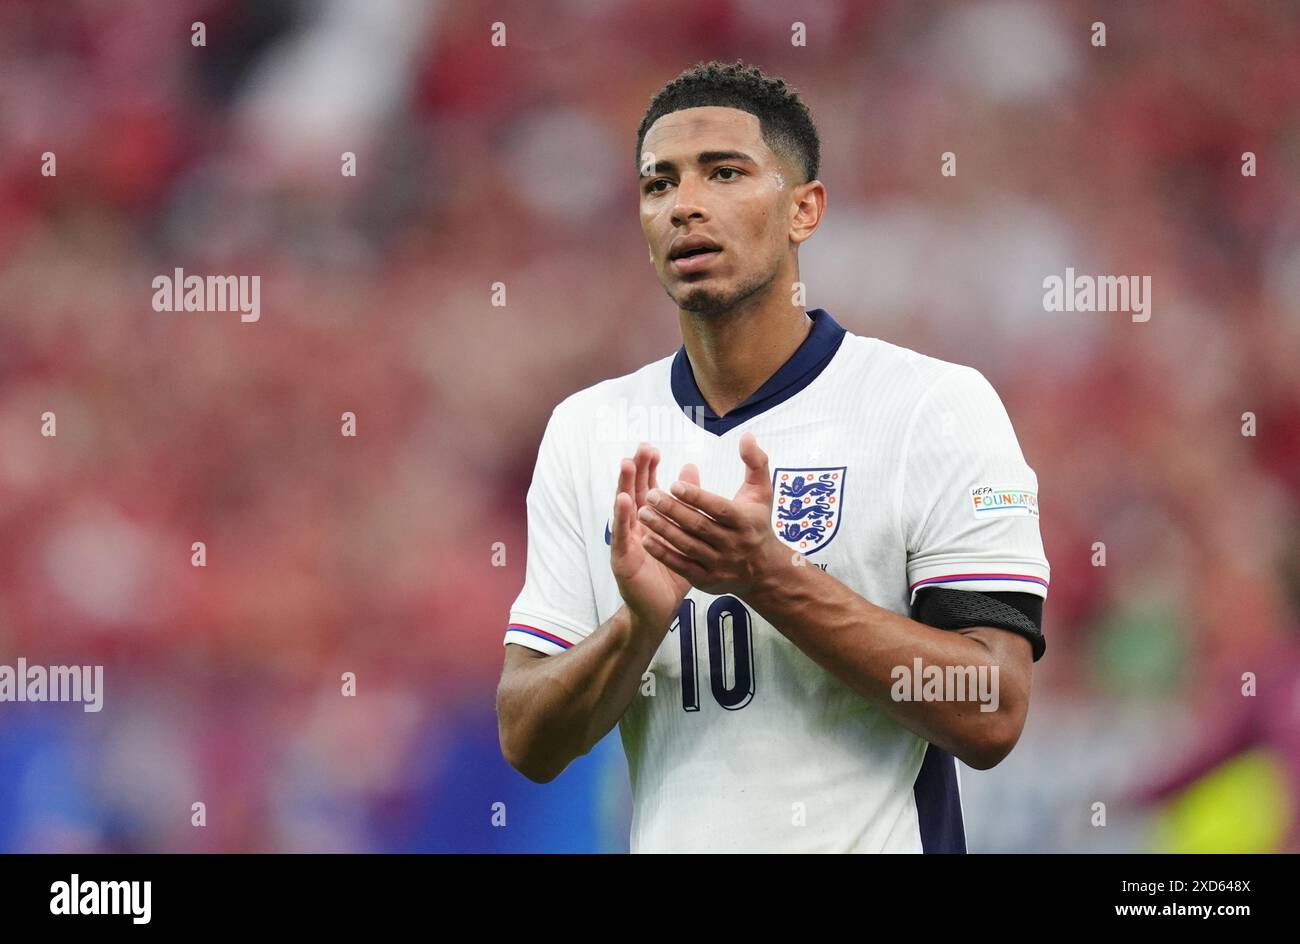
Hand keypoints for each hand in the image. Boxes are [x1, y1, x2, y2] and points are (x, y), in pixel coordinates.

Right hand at [610, 442, 700, 629]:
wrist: (659, 609)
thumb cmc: (672, 573)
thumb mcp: (683, 536)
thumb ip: (687, 504)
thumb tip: (691, 469)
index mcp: (648, 521)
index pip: (646, 488)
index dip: (648, 469)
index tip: (652, 448)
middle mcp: (634, 528)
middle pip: (632, 492)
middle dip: (635, 469)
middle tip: (641, 447)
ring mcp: (626, 542)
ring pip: (623, 509)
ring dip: (623, 485)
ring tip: (627, 463)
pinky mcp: (622, 559)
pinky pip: (621, 535)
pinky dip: (621, 517)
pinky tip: (623, 500)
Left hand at [635, 431, 787, 596]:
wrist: (765, 570)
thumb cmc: (757, 523)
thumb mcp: (762, 492)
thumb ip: (755, 462)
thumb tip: (746, 436)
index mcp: (745, 521)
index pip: (718, 508)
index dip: (696, 496)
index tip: (673, 483)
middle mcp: (733, 544)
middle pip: (699, 527)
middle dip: (673, 510)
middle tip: (650, 495)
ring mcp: (720, 565)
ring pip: (687, 546)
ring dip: (663, 530)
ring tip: (642, 512)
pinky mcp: (707, 580)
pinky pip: (682, 566)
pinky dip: (664, 554)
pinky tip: (645, 539)